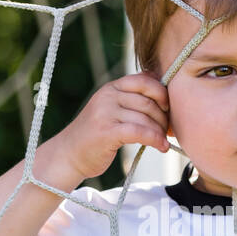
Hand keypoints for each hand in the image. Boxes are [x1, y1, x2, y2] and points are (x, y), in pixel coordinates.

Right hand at [48, 72, 170, 179]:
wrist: (68, 155)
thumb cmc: (95, 135)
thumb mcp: (111, 109)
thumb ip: (131, 99)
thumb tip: (162, 91)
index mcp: (111, 87)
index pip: (144, 80)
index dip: (162, 93)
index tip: (168, 109)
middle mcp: (108, 96)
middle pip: (149, 101)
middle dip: (164, 117)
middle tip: (168, 131)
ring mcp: (106, 113)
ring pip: (146, 118)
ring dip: (160, 132)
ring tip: (164, 142)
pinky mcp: (107, 132)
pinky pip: (140, 132)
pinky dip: (155, 140)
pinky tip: (161, 147)